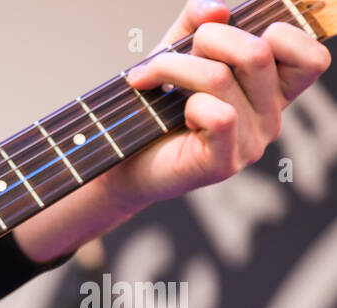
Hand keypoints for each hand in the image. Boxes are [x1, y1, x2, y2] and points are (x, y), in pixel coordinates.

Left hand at [106, 0, 330, 209]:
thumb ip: (197, 22)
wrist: (123, 164)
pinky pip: (218, 114)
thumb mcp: (176, 52)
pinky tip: (172, 116)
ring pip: (222, 78)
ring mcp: (252, 143)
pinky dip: (187, 105)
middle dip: (206, 39)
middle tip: (169, 55)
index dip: (280, 32)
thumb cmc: (155, 110)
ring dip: (174, 68)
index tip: (231, 36)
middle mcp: (271, 116)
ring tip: (146, 78)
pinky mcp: (225, 162)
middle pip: (256, 52)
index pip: (311, 56)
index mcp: (272, 89)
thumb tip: (216, 9)